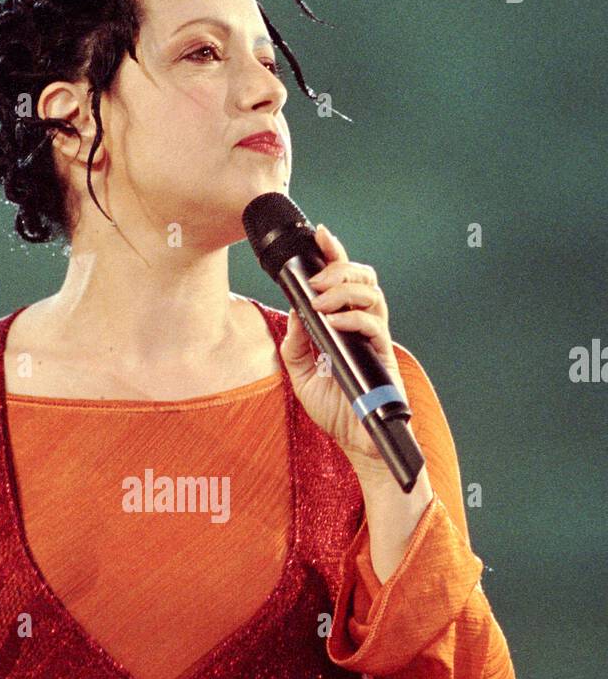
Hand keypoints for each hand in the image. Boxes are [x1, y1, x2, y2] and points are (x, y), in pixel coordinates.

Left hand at [279, 223, 408, 472]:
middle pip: (365, 279)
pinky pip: (374, 326)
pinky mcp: (383, 357)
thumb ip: (295, 345)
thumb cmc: (335, 412)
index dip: (335, 255)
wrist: (356, 443)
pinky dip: (353, 318)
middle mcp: (364, 328)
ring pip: (373, 295)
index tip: (320, 235)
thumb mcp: (302, 375)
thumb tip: (293, 312)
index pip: (344, 281)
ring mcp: (376, 341)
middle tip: (317, 278)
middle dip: (340, 268)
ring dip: (345, 290)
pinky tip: (334, 322)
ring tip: (321, 299)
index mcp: (346, 326)